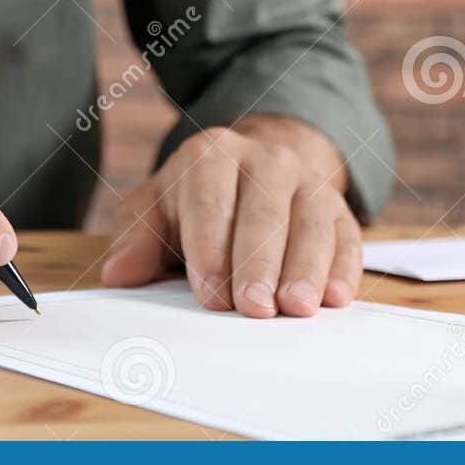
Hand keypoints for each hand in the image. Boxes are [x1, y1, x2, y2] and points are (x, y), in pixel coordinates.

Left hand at [100, 116, 360, 318]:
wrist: (256, 169)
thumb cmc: (196, 200)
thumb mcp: (156, 208)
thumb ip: (136, 238)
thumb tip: (118, 273)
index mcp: (211, 155)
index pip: (210, 202)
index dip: (210, 250)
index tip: (211, 295)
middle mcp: (265, 160)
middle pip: (264, 213)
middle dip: (258, 264)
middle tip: (254, 308)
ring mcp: (307, 182)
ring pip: (310, 223)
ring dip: (305, 268)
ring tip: (297, 307)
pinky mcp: (339, 208)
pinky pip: (346, 236)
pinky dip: (343, 268)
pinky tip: (335, 297)